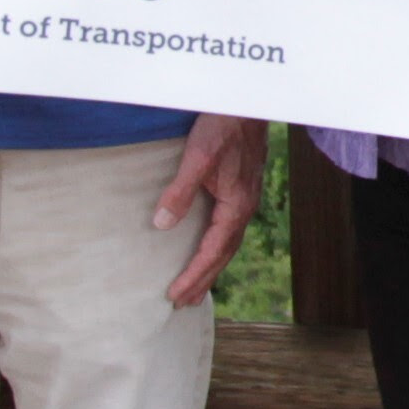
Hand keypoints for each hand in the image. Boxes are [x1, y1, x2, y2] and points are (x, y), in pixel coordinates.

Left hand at [155, 112, 268, 306]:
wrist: (247, 104)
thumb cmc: (223, 126)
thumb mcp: (198, 157)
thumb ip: (180, 191)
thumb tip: (161, 225)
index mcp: (235, 205)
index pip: (212, 251)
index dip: (194, 275)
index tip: (175, 295)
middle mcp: (243, 207)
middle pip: (223, 254)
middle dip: (203, 280)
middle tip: (182, 303)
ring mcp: (245, 199)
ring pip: (227, 243)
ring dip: (210, 267)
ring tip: (194, 286)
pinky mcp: (241, 190)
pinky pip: (229, 230)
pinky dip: (216, 247)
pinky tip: (208, 247)